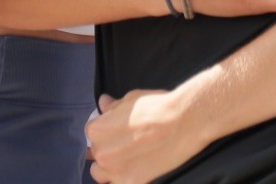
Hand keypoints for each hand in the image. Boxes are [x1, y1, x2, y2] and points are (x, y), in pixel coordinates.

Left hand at [87, 89, 204, 183]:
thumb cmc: (158, 107)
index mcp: (97, 130)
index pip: (92, 132)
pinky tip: (134, 169)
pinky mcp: (129, 182)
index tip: (119, 131)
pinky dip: (121, 177)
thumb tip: (103, 102)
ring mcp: (114, 170)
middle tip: (128, 142)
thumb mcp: (132, 99)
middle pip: (97, 152)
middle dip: (109, 147)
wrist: (183, 123)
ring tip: (126, 160)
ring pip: (100, 173)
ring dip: (109, 167)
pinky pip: (115, 183)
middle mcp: (101, 152)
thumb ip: (114, 107)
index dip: (107, 130)